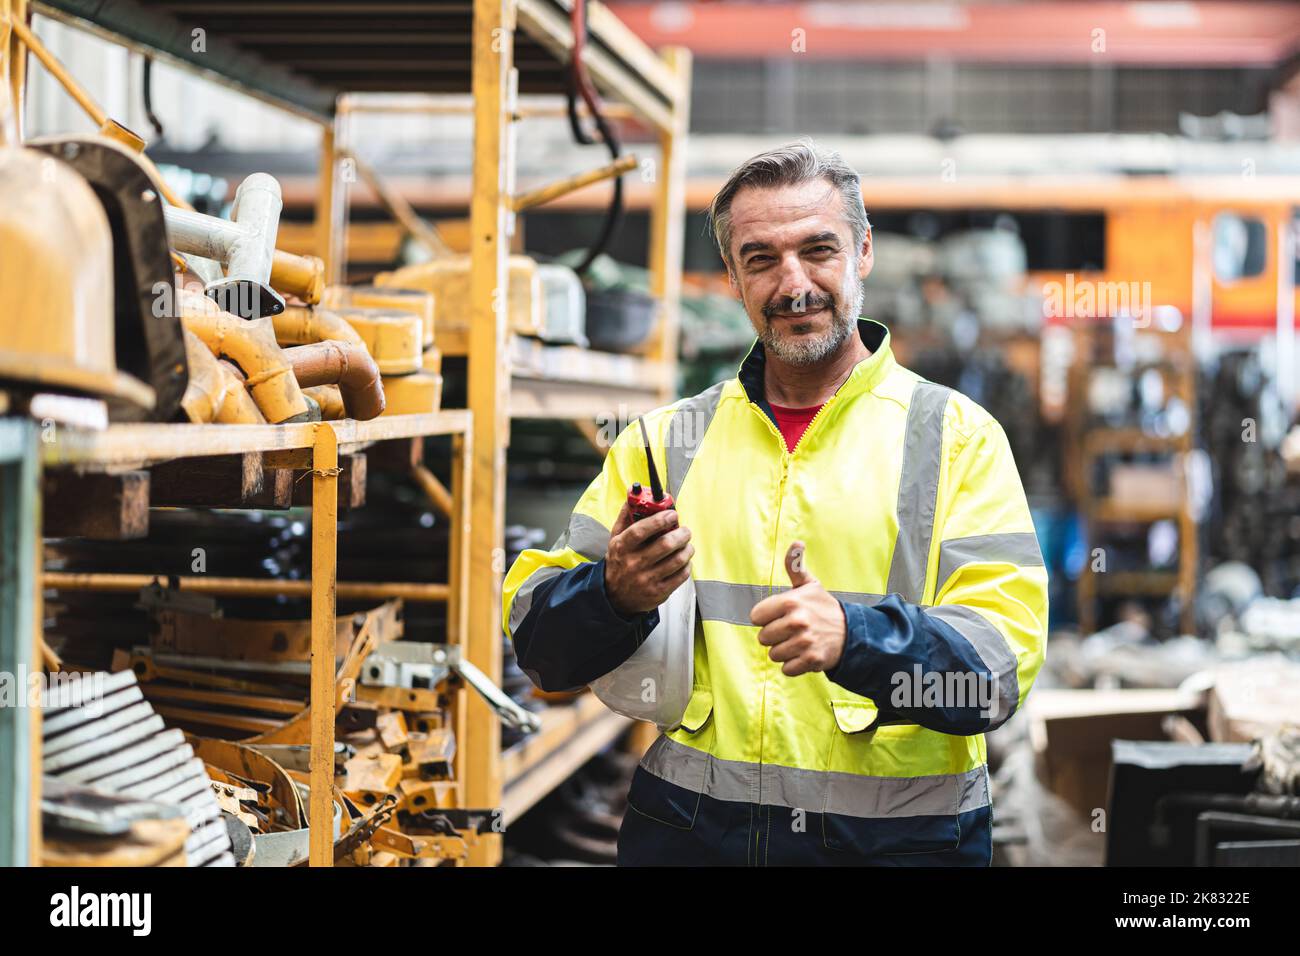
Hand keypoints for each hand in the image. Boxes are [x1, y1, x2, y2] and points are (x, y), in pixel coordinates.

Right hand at [603, 499, 693, 615]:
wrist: (613, 596)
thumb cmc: (618, 562)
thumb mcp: (615, 539)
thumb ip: (625, 517)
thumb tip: (633, 496)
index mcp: (622, 547)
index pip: (641, 530)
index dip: (659, 519)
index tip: (672, 514)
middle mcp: (634, 564)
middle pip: (665, 544)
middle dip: (681, 533)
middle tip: (684, 530)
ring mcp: (647, 580)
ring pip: (677, 560)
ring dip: (687, 548)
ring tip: (686, 544)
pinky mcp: (658, 592)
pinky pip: (681, 575)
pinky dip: (687, 565)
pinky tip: (683, 561)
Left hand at [751, 541, 845, 676]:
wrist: (852, 633)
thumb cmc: (824, 607)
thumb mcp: (809, 585)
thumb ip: (795, 566)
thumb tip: (797, 543)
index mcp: (791, 601)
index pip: (756, 617)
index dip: (767, 618)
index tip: (781, 616)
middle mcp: (797, 621)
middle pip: (763, 638)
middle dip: (775, 636)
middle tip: (792, 630)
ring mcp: (804, 642)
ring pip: (773, 654)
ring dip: (784, 651)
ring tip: (799, 642)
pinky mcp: (811, 661)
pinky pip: (786, 669)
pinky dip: (794, 665)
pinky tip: (805, 654)